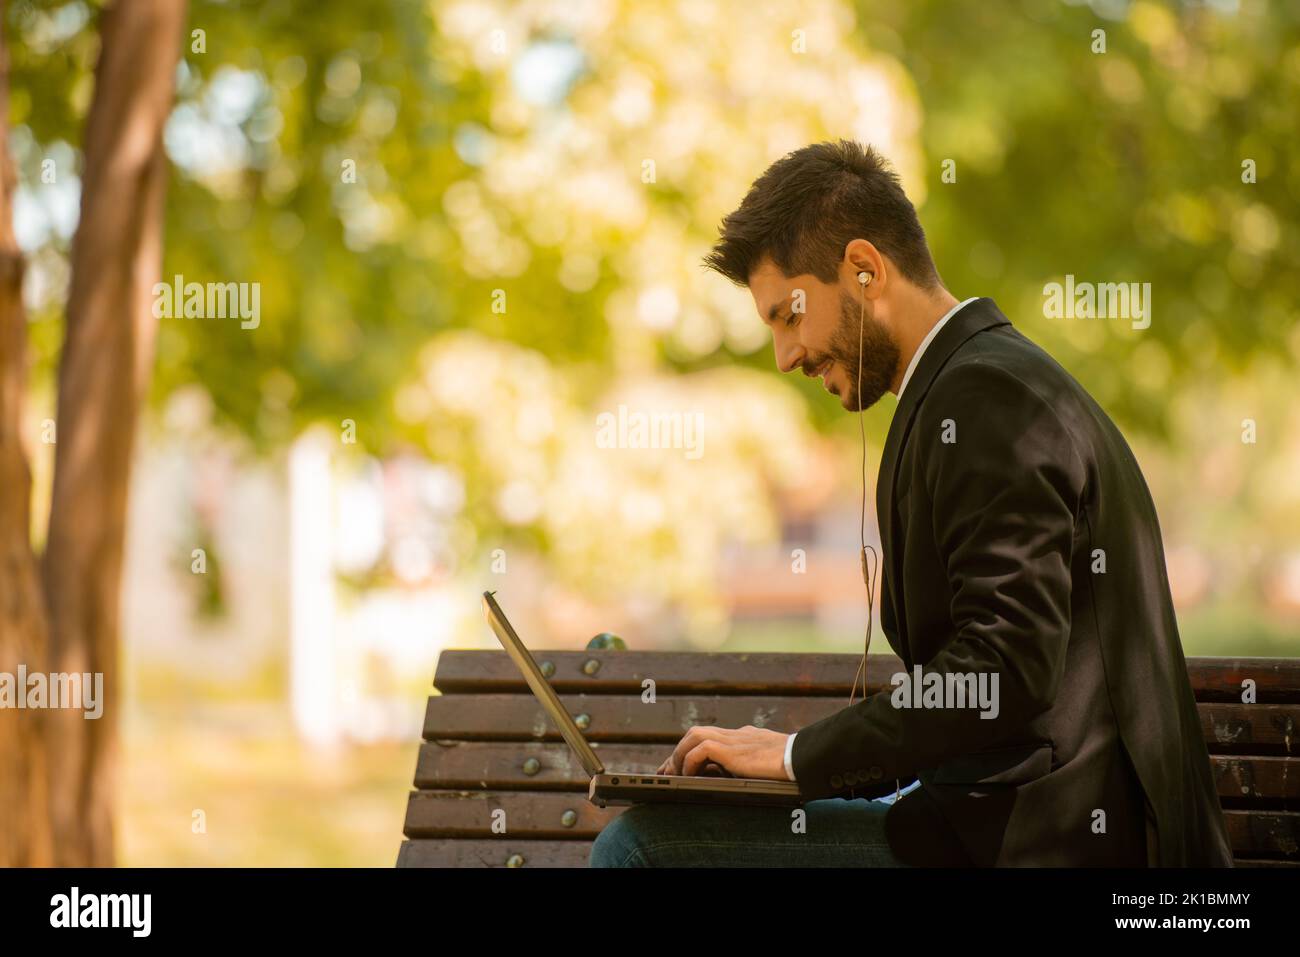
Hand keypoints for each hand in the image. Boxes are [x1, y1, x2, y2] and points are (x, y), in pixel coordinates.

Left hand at [654, 725, 789, 779]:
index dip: (689, 751)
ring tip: (674, 774)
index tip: (676, 767)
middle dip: (677, 751)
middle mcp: (736, 735)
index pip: (709, 738)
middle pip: (696, 733)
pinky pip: (701, 749)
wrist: (803, 759)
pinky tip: (690, 775)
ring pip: (694, 736)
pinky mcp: (733, 748)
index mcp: (743, 738)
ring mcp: (734, 738)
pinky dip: (690, 761)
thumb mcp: (765, 766)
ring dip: (680, 754)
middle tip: (666, 771)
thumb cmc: (790, 767)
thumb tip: (736, 778)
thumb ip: (750, 766)